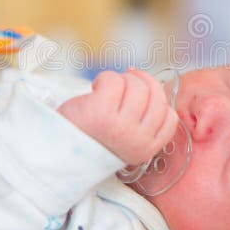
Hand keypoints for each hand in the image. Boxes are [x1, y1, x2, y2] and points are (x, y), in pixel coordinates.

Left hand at [57, 69, 178, 165]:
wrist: (58, 151)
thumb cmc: (93, 139)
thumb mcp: (127, 138)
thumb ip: (143, 119)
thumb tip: (148, 80)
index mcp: (147, 148)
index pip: (170, 116)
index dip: (157, 98)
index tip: (139, 95)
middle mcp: (137, 139)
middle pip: (155, 95)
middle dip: (140, 82)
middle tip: (123, 84)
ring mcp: (120, 126)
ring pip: (137, 85)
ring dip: (121, 80)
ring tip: (106, 91)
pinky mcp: (100, 112)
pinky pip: (114, 80)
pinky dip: (104, 78)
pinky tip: (95, 90)